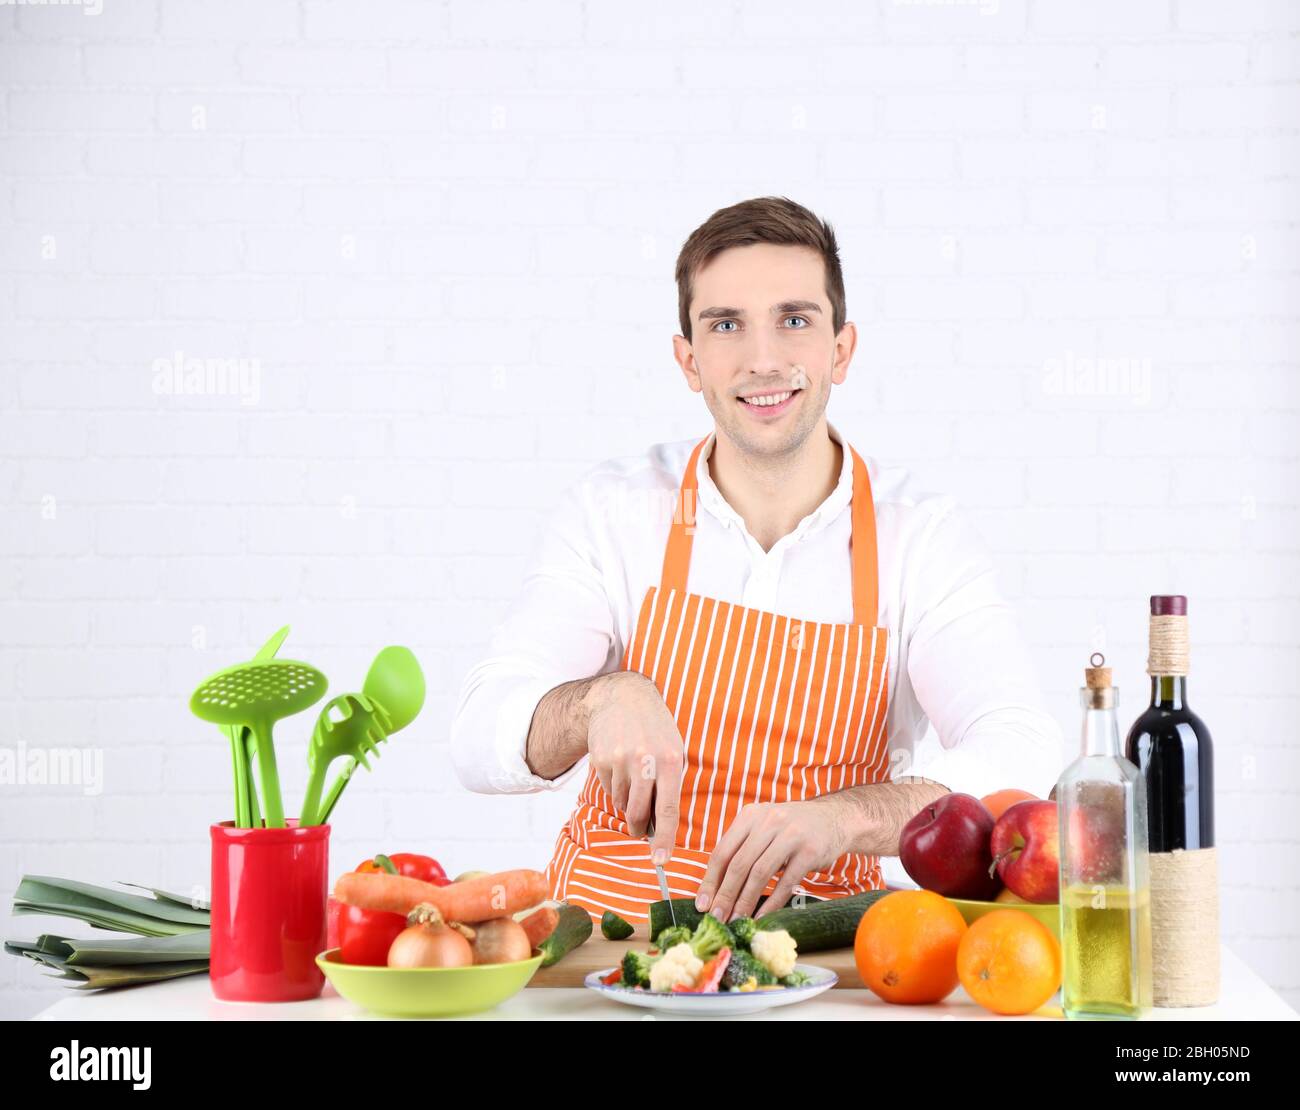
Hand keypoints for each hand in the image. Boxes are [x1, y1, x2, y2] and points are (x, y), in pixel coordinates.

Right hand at [584, 671, 683, 865]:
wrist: (622, 698)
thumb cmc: (655, 730)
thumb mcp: (673, 750)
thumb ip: (669, 785)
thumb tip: (659, 826)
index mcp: (671, 761)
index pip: (668, 809)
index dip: (665, 838)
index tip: (661, 860)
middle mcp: (646, 761)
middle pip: (638, 813)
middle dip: (638, 828)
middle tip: (638, 830)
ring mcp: (621, 760)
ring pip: (621, 803)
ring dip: (626, 801)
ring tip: (632, 777)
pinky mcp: (602, 759)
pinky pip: (608, 790)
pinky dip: (615, 786)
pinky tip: (620, 766)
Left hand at [694, 799, 848, 920]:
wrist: (834, 818)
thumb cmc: (792, 828)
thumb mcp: (764, 827)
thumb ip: (742, 848)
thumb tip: (716, 886)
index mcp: (750, 815)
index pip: (723, 851)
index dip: (710, 880)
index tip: (702, 904)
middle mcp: (768, 821)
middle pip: (739, 864)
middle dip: (725, 895)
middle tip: (716, 918)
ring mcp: (790, 835)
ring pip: (759, 874)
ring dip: (745, 901)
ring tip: (736, 920)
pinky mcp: (809, 851)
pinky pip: (785, 882)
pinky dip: (771, 902)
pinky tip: (761, 916)